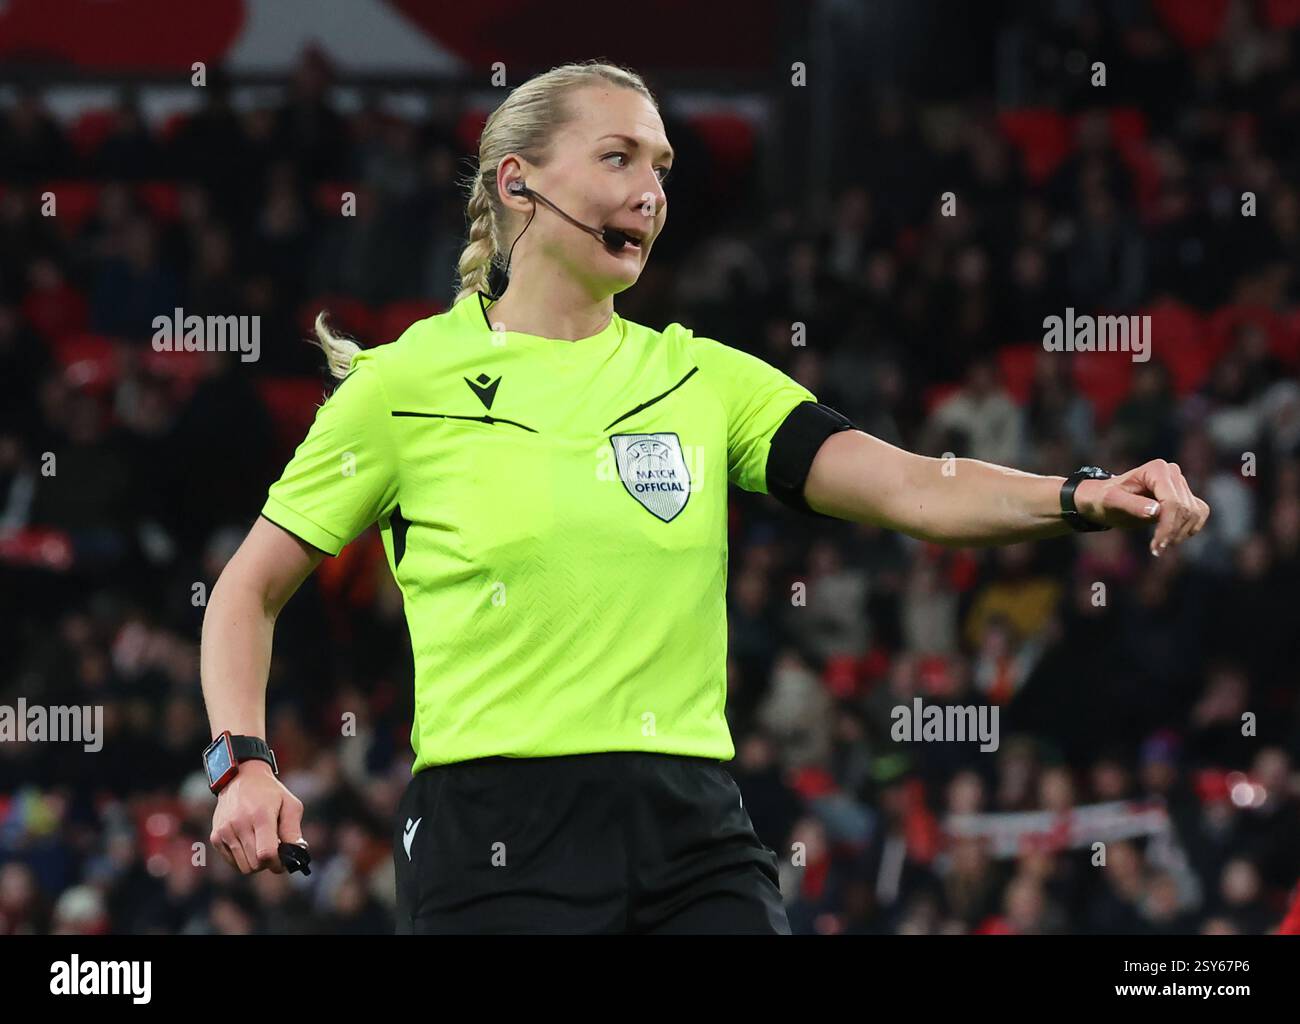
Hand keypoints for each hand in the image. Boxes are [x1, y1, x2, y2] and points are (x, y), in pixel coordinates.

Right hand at [210, 760, 305, 873]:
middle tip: (274, 850)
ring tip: (262, 845)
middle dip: (268, 863)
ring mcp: (224, 831)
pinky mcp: (216, 837)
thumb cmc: (271, 793)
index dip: (278, 864)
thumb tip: (295, 855)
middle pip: (255, 864)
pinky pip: (232, 862)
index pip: (266, 854)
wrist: (241, 779)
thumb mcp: (290, 805)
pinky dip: (243, 859)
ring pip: (243, 867)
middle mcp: (239, 824)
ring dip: (256, 863)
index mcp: (260, 816)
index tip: (284, 860)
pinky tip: (249, 843)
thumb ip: (293, 831)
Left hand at [1074, 459, 1210, 556]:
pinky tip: (1171, 538)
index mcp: (1157, 469)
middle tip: (1157, 550)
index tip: (1157, 546)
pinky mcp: (1186, 496)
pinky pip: (1199, 513)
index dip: (1168, 526)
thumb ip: (1132, 504)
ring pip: (1194, 513)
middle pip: (1184, 509)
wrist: (1106, 500)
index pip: (1172, 502)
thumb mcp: (1112, 502)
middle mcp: (1173, 473)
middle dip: (1172, 532)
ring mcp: (1181, 484)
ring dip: (1180, 534)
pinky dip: (1189, 529)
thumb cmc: (1106, 499)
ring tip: (1160, 546)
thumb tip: (1156, 510)